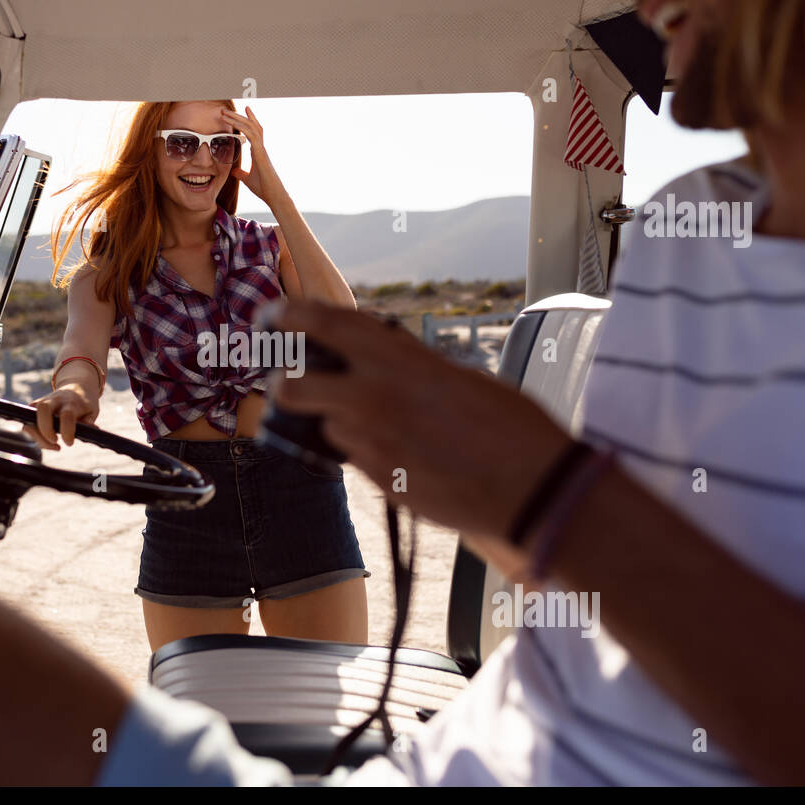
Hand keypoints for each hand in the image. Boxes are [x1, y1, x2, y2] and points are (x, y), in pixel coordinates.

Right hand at [24, 385, 98, 450]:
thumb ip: (89, 422)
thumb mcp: (92, 411)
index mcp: (71, 402)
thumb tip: (91, 430)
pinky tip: (47, 442)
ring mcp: (42, 402)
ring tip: (54, 445)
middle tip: (55, 441)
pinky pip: (27, 423)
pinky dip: (34, 436)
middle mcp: (54, 400)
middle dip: (45, 430)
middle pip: (43, 410)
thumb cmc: (84, 403)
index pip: (67, 415)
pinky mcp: (33, 408)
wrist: (75, 386)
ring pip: (30, 417)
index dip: (67, 431)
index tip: (69, 443)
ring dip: (37, 436)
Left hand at [221, 106, 286, 207]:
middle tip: (225, 110)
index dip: (247, 121)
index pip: (253, 132)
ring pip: (251, 128)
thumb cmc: (263, 188)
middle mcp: (260, 148)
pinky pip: (252, 136)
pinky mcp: (261, 154)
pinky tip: (235, 122)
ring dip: (238, 119)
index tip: (240, 112)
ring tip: (226, 113)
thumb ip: (241, 173)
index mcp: (258, 152)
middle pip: (251, 126)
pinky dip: (243, 127)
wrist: (273, 196)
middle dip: (238, 117)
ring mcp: (261, 149)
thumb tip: (233, 171)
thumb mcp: (248, 179)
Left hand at [267, 300, 570, 548]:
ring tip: (386, 425)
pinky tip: (406, 453)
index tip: (274, 313)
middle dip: (282, 384)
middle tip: (287, 382)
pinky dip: (368, 452)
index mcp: (398, 362)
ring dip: (341, 423)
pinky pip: (356, 459)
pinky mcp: (379, 483)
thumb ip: (414, 367)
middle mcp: (373, 400)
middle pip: (291, 388)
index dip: (290, 314)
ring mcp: (372, 445)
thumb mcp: (461, 378)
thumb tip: (389, 362)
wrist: (530, 491)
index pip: (325, 324)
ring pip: (328, 427)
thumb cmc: (512, 428)